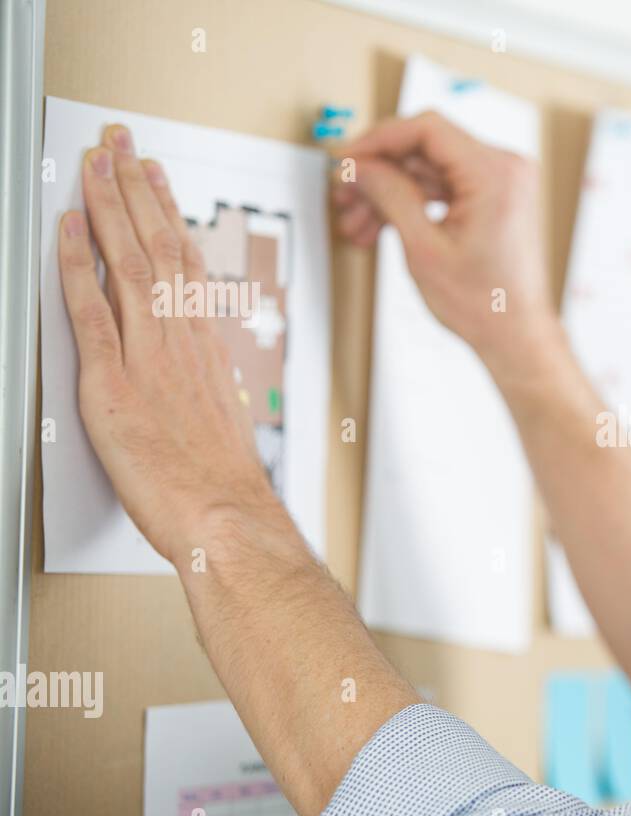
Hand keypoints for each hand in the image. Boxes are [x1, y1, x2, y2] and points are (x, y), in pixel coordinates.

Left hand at [58, 124, 283, 568]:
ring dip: (108, 206)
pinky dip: (76, 265)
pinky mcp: (113, 382)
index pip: (184, 261)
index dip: (165, 212)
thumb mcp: (219, 416)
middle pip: (157, 246)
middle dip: (134, 187)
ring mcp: (148, 356)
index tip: (153, 177)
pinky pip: (90, 311)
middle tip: (119, 144)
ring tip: (95, 162)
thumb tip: (186, 363)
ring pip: (128, 263)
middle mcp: (179, 338)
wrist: (223, 515)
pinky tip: (66, 232)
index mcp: (202, 344)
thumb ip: (198, 377)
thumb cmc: (220, 481)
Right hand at [332, 111, 559, 376]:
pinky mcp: (496, 199)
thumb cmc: (485, 305)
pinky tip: (384, 227)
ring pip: (430, 171)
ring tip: (359, 225)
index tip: (347, 159)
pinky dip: (415, 203)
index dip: (378, 140)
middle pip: (426, 149)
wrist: (516, 337)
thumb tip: (358, 164)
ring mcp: (503, 184)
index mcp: (495, 174)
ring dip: (391, 193)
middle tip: (347, 197)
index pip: (426, 129)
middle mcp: (506, 170)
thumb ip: (388, 195)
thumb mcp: (423, 247)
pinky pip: (446, 188)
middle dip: (381, 174)